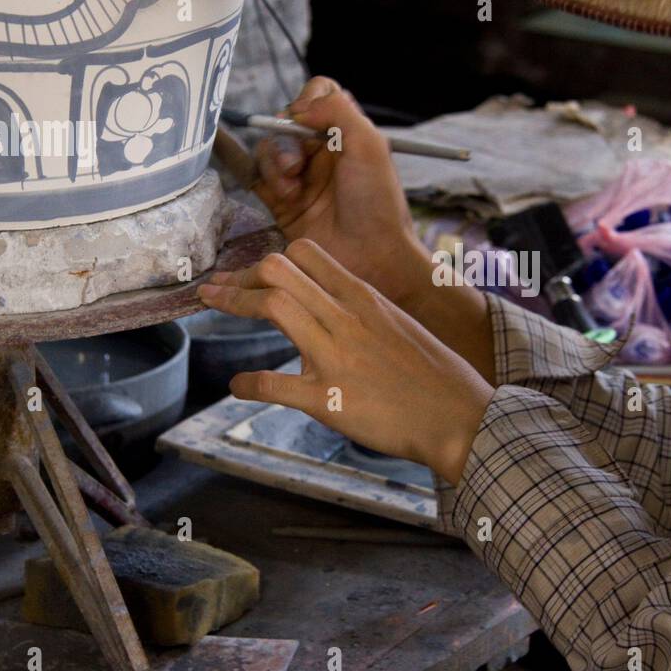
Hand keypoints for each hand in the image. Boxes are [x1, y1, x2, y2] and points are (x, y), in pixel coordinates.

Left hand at [196, 239, 493, 483]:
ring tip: (212, 306)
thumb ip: (366, 315)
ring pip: (273, 305)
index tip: (255, 275)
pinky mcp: (327, 398)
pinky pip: (272, 382)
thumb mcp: (401, 327)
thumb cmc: (437, 377)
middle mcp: (347, 318)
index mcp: (365, 298)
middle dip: (242, 275)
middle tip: (219, 289)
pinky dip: (247, 383)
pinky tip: (238, 385)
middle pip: (280, 268)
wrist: (459, 417)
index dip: (272, 260)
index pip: (307, 253)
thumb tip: (338, 311)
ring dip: (234, 303)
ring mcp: (335, 355)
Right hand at [251, 77, 428, 308]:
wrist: (370, 256)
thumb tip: (298, 107)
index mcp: (346, 133)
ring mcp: (300, 176)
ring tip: (291, 190)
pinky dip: (248, 167)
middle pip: (285, 122)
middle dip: (285, 140)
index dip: (306, 99)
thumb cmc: (376, 201)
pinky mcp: (281, 202)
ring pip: (268, 148)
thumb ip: (336, 110)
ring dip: (274, 164)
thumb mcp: (369, 144)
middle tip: (296, 166)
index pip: (318, 95)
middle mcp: (322, 151)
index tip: (304, 119)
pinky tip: (251, 168)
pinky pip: (254, 174)